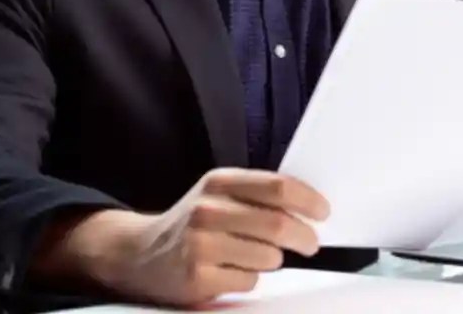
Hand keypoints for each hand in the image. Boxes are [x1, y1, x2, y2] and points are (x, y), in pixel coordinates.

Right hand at [33, 169, 328, 306]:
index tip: (324, 212)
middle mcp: (208, 209)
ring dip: (275, 259)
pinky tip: (234, 271)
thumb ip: (257, 194)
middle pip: (278, 224)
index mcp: (219, 182)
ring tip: (262, 256)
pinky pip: (249, 281)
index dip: (308, 200)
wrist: (138, 254)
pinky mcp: (197, 278)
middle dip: (305, 236)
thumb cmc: (193, 223)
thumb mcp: (218, 194)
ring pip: (268, 256)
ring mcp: (200, 245)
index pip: (277, 186)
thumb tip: (310, 205)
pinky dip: (251, 277)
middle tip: (312, 243)